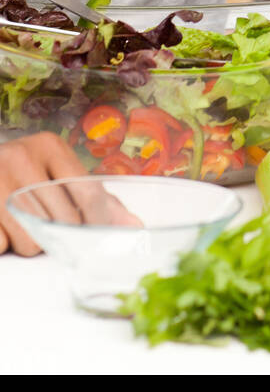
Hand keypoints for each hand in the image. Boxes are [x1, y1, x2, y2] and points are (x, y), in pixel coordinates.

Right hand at [0, 133, 90, 254]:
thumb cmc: (25, 172)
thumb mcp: (59, 172)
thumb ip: (97, 198)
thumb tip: (134, 226)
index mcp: (51, 146)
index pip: (88, 192)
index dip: (97, 221)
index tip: (95, 236)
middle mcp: (23, 157)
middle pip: (62, 220)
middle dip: (61, 236)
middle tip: (52, 230)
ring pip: (31, 240)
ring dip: (31, 245)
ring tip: (23, 225)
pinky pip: (1, 245)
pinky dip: (4, 245)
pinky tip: (3, 229)